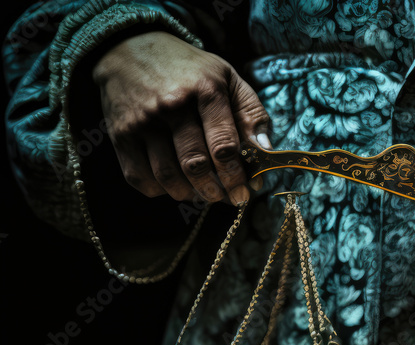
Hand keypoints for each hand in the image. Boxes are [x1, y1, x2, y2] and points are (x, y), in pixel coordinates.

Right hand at [92, 31, 270, 205]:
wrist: (130, 46)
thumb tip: (266, 151)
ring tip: (204, 193)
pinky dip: (160, 191)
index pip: (223, 146)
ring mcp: (142, 122)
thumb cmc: (189, 69)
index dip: (237, 176)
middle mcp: (171, 106)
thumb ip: (251, 114)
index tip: (246, 191)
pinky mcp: (120, 134)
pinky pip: (140, 178)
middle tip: (228, 198)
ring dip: (191, 194)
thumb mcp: (228, 79)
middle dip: (217, 191)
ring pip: (168, 177)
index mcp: (205, 90)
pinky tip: (175, 185)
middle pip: (196, 165)